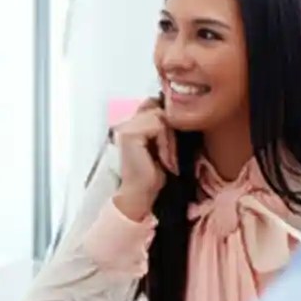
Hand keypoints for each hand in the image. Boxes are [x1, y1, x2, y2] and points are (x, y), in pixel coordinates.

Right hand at [110, 99, 176, 218]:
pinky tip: (162, 159)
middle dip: (170, 132)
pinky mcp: (130, 135)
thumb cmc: (153, 174)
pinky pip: (158, 126)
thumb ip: (164, 127)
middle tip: (167, 155)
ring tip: (165, 158)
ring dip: (169, 139)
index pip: (154, 104)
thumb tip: (175, 113)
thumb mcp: (163, 145)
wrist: (141, 195)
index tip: (169, 147)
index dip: (168, 123)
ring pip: (161, 117)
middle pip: (160, 110)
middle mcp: (125, 122)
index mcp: (132, 123)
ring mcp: (125, 127)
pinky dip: (165, 143)